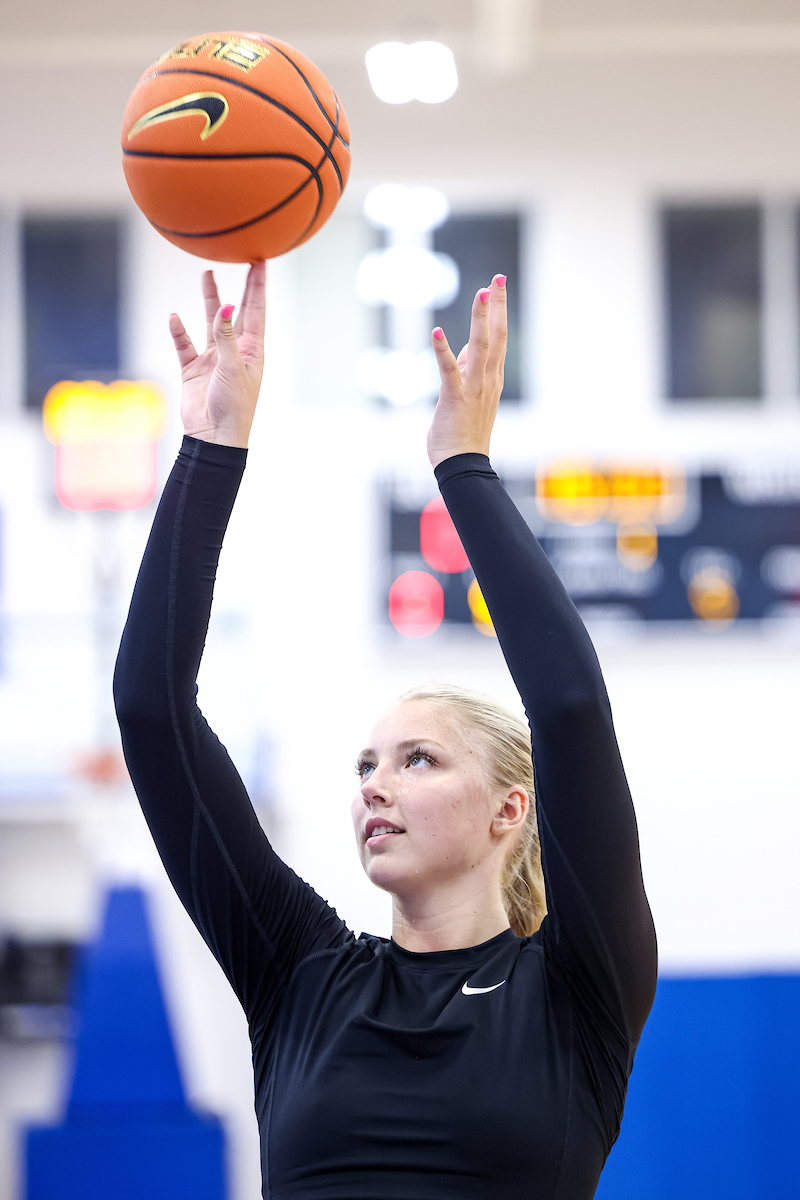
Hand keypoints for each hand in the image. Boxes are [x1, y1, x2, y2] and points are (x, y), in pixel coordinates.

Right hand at [168, 261, 265, 448]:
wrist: (214, 437)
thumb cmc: (233, 407)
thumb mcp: (232, 368)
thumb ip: (225, 336)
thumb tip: (226, 307)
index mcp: (251, 350)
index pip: (256, 311)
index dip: (257, 287)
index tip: (260, 262)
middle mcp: (234, 350)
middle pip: (236, 311)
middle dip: (239, 287)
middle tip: (241, 258)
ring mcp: (213, 358)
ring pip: (211, 322)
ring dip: (210, 299)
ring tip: (207, 275)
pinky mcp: (193, 369)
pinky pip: (185, 345)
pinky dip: (179, 331)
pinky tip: (174, 316)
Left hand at [427, 274, 506, 468]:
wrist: (464, 465)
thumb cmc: (463, 435)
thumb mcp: (467, 398)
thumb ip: (465, 373)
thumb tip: (460, 351)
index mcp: (492, 379)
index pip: (497, 339)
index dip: (498, 312)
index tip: (497, 288)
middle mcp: (488, 379)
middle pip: (496, 336)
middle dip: (497, 305)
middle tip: (498, 279)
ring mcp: (474, 388)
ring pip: (480, 346)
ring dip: (481, 317)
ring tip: (482, 292)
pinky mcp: (455, 397)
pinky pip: (449, 369)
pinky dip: (443, 349)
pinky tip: (437, 331)